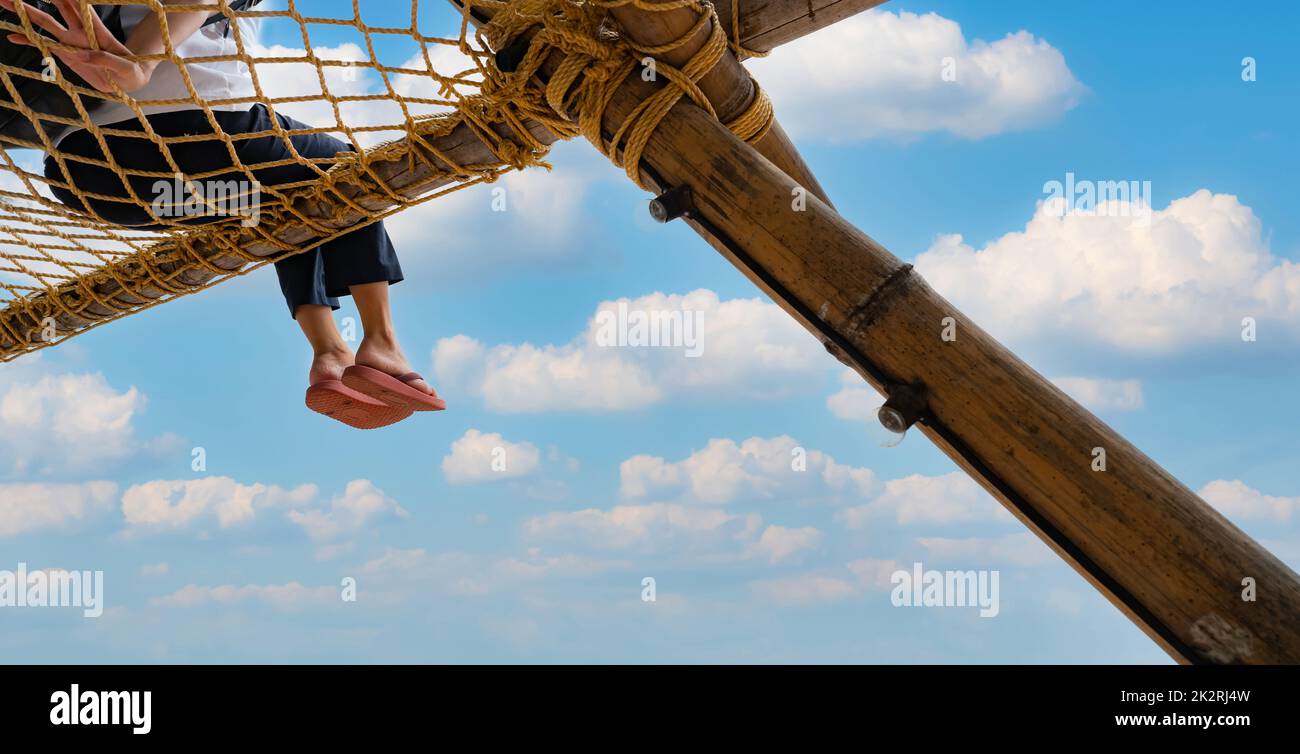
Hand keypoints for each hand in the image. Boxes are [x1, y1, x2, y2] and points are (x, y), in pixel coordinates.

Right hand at [1, 0, 156, 92]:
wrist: (129, 83)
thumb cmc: (132, 72)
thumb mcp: (126, 67)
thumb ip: (106, 60)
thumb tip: (81, 56)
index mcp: (97, 30)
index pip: (81, 5)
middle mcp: (81, 31)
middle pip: (58, 6)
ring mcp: (71, 41)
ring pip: (45, 22)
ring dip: (26, 13)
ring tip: (5, 2)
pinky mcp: (66, 54)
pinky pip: (44, 46)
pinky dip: (28, 41)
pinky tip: (12, 37)